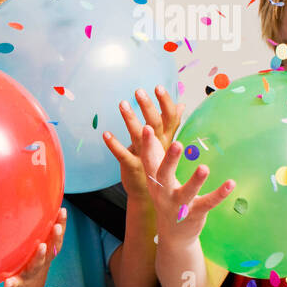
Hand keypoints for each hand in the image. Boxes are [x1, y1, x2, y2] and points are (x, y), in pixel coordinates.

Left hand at [2, 207, 66, 286]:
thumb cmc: (30, 270)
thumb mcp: (37, 254)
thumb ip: (39, 238)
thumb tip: (40, 212)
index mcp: (45, 256)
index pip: (55, 238)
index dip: (61, 225)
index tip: (63, 210)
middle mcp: (40, 265)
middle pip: (50, 251)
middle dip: (55, 238)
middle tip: (57, 226)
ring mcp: (29, 275)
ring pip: (36, 266)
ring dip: (39, 257)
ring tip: (41, 247)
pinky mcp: (17, 286)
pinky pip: (15, 284)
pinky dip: (13, 282)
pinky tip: (9, 280)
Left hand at [102, 86, 182, 201]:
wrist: (155, 200)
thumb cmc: (160, 167)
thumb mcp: (167, 143)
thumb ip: (172, 123)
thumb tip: (181, 104)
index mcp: (167, 139)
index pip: (170, 117)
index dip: (165, 102)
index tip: (158, 86)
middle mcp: (160, 147)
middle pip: (156, 123)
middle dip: (148, 107)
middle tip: (139, 92)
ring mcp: (147, 158)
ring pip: (140, 136)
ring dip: (131, 120)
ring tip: (122, 104)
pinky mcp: (134, 168)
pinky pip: (123, 155)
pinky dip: (114, 145)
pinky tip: (105, 134)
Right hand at [136, 126, 235, 246]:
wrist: (173, 234)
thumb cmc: (166, 199)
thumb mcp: (157, 179)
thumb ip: (154, 155)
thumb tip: (146, 128)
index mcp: (154, 182)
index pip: (148, 161)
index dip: (146, 145)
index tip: (146, 128)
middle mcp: (163, 193)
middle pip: (163, 175)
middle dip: (169, 160)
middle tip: (176, 143)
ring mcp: (179, 205)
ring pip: (186, 192)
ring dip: (195, 181)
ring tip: (204, 168)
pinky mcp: (195, 213)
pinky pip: (208, 203)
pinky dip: (219, 194)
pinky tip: (231, 183)